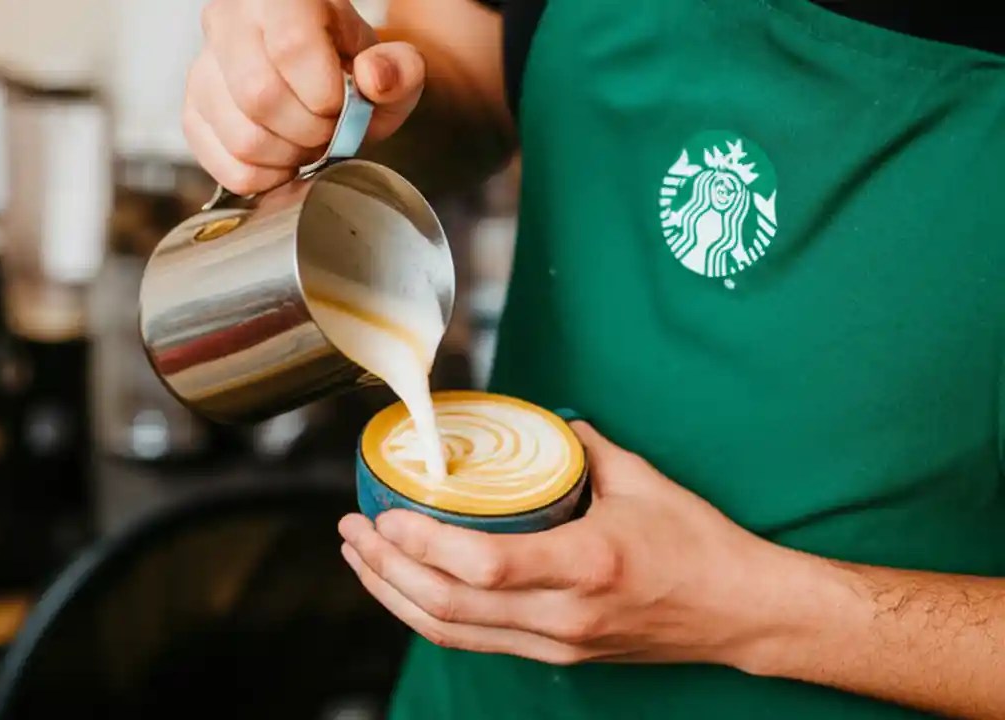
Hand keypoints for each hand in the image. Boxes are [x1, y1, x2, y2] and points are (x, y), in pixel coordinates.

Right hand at [186, 0, 425, 194]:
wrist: (313, 70)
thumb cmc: (348, 63)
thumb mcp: (389, 59)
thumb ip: (398, 69)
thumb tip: (374, 80)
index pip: (291, 47)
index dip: (326, 94)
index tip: (342, 105)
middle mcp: (227, 21)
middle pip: (260, 96)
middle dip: (309, 131)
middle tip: (328, 130)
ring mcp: (202, 69)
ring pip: (241, 136)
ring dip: (288, 157)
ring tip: (306, 142)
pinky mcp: (193, 114)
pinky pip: (226, 166)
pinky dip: (265, 178)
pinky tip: (281, 158)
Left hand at [338, 421, 793, 667]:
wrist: (741, 613)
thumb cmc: (700, 545)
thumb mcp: (643, 481)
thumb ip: (582, 446)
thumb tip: (539, 421)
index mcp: (586, 563)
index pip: (483, 566)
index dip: (422, 545)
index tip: (385, 513)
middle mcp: (564, 614)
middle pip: (448, 605)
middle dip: (385, 568)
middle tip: (354, 528)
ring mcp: (557, 643)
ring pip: (451, 632)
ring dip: (394, 596)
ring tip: (361, 557)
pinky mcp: (555, 655)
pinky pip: (473, 641)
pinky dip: (426, 616)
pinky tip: (403, 589)